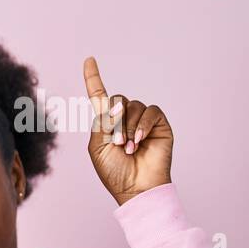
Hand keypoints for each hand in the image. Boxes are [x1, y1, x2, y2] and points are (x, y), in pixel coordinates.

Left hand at [83, 56, 173, 205]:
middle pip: (118, 99)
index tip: (89, 60)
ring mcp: (143, 120)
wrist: (136, 187)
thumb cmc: (115, 171)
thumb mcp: (98, 146)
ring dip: (128, 127)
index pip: (100, 96)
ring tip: (129, 147)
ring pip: (133, 105)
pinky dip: (143, 124)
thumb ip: (102, 123)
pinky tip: (140, 140)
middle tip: (117, 142)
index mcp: (106, 123)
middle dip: (114, 120)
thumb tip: (116, 104)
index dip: (94, 78)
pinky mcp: (159, 124)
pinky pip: (151, 111)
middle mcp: (125, 118)